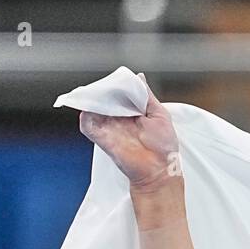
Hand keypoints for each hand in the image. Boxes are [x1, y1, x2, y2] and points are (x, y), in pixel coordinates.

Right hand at [78, 72, 179, 191]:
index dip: (116, 85)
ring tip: (96, 92)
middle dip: (103, 90)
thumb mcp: (160, 114)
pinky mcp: (102, 139)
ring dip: (93, 99)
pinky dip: (85, 115)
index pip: (119, 93)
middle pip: (105, 99)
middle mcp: (119, 119)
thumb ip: (147, 96)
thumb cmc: (164, 147)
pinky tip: (89, 107)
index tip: (116, 79)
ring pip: (94, 108)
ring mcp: (109, 128)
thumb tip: (139, 77)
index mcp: (133, 112)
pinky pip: (88, 125)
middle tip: (105, 84)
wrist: (159, 172)